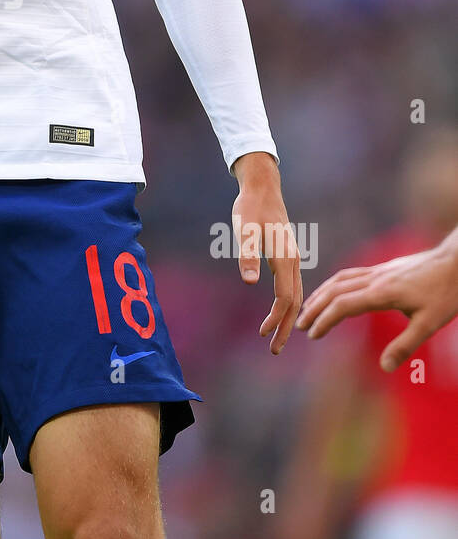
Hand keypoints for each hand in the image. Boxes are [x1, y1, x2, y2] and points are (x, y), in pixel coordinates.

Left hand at [232, 152, 301, 353]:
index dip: (275, 319)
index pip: (285, 298)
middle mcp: (293, 260)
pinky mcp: (288, 254)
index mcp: (284, 258)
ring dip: (287, 318)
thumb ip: (247, 255)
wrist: (262, 187)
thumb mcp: (243, 230)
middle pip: (294, 302)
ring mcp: (293, 257)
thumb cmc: (249, 208)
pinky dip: (289, 303)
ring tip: (275, 336)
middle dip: (284, 327)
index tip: (263, 336)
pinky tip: (281, 311)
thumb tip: (250, 282)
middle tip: (273, 351)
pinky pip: (293, 285)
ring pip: (296, 294)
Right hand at [296, 240, 457, 371]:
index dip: (324, 320)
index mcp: (382, 293)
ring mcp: (378, 271)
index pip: (343, 305)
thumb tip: (384, 367)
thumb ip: (405, 345)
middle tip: (300, 325)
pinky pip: (350, 274)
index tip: (312, 335)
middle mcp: (375, 279)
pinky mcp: (383, 269)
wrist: (455, 263)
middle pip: (334, 291)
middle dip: (314, 308)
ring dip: (320, 294)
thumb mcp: (430, 324)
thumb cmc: (445, 294)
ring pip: (339, 279)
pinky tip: (333, 292)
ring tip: (308, 308)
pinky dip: (334, 284)